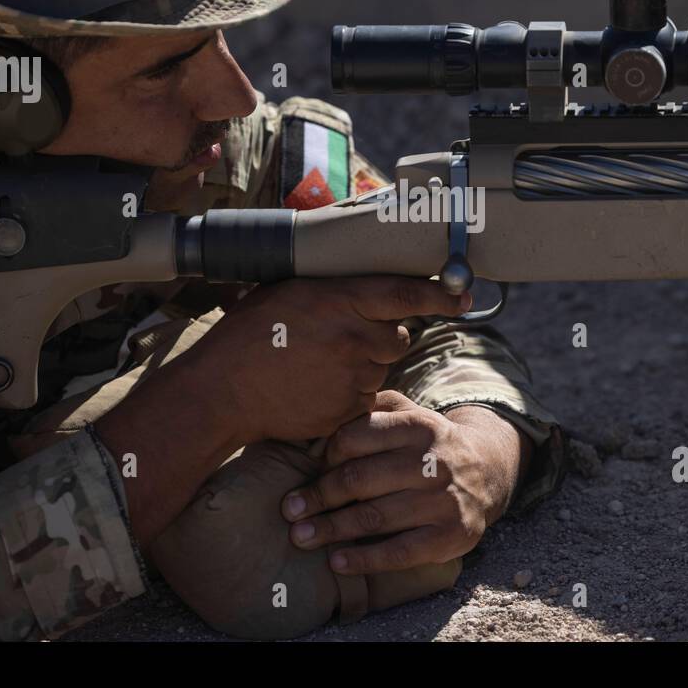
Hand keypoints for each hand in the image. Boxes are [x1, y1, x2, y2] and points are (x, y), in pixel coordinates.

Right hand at [185, 278, 468, 444]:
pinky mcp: (349, 408)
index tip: (463, 296)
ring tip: (321, 364)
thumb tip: (363, 279)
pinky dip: (351, 392)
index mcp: (338, 299)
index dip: (439, 296)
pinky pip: (366, 395)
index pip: (404, 294)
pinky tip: (318, 387)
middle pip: (398, 335)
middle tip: (346, 338)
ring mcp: (353, 375)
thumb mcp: (288, 291)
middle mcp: (353, 336)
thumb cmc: (248, 335)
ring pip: (382, 366)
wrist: (224, 391)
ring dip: (365, 364)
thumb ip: (332, 288)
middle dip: (383, 335)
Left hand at [279, 390, 531, 573]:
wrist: (487, 472)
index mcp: (418, 425)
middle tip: (289, 509)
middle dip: (319, 495)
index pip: (356, 436)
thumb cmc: (427, 445)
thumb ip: (366, 410)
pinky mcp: (452, 535)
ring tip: (300, 536)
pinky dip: (364, 559)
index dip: (325, 454)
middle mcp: (434, 460)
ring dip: (332, 529)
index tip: (306, 469)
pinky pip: (400, 552)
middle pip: (361, 478)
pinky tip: (336, 561)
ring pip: (375, 517)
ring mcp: (445, 500)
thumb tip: (315, 433)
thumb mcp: (407, 414)